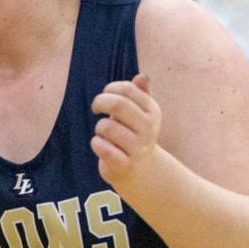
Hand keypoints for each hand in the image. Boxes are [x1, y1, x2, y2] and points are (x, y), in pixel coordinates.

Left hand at [90, 73, 161, 188]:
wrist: (140, 171)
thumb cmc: (134, 134)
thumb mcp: (140, 113)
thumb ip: (140, 94)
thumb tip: (143, 77)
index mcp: (152, 111)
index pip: (128, 89)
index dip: (111, 89)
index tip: (104, 95)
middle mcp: (148, 129)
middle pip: (118, 104)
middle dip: (100, 102)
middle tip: (96, 108)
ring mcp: (138, 148)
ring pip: (106, 127)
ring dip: (98, 129)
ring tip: (104, 134)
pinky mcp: (126, 165)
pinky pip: (103, 148)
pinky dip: (96, 144)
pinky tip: (101, 146)